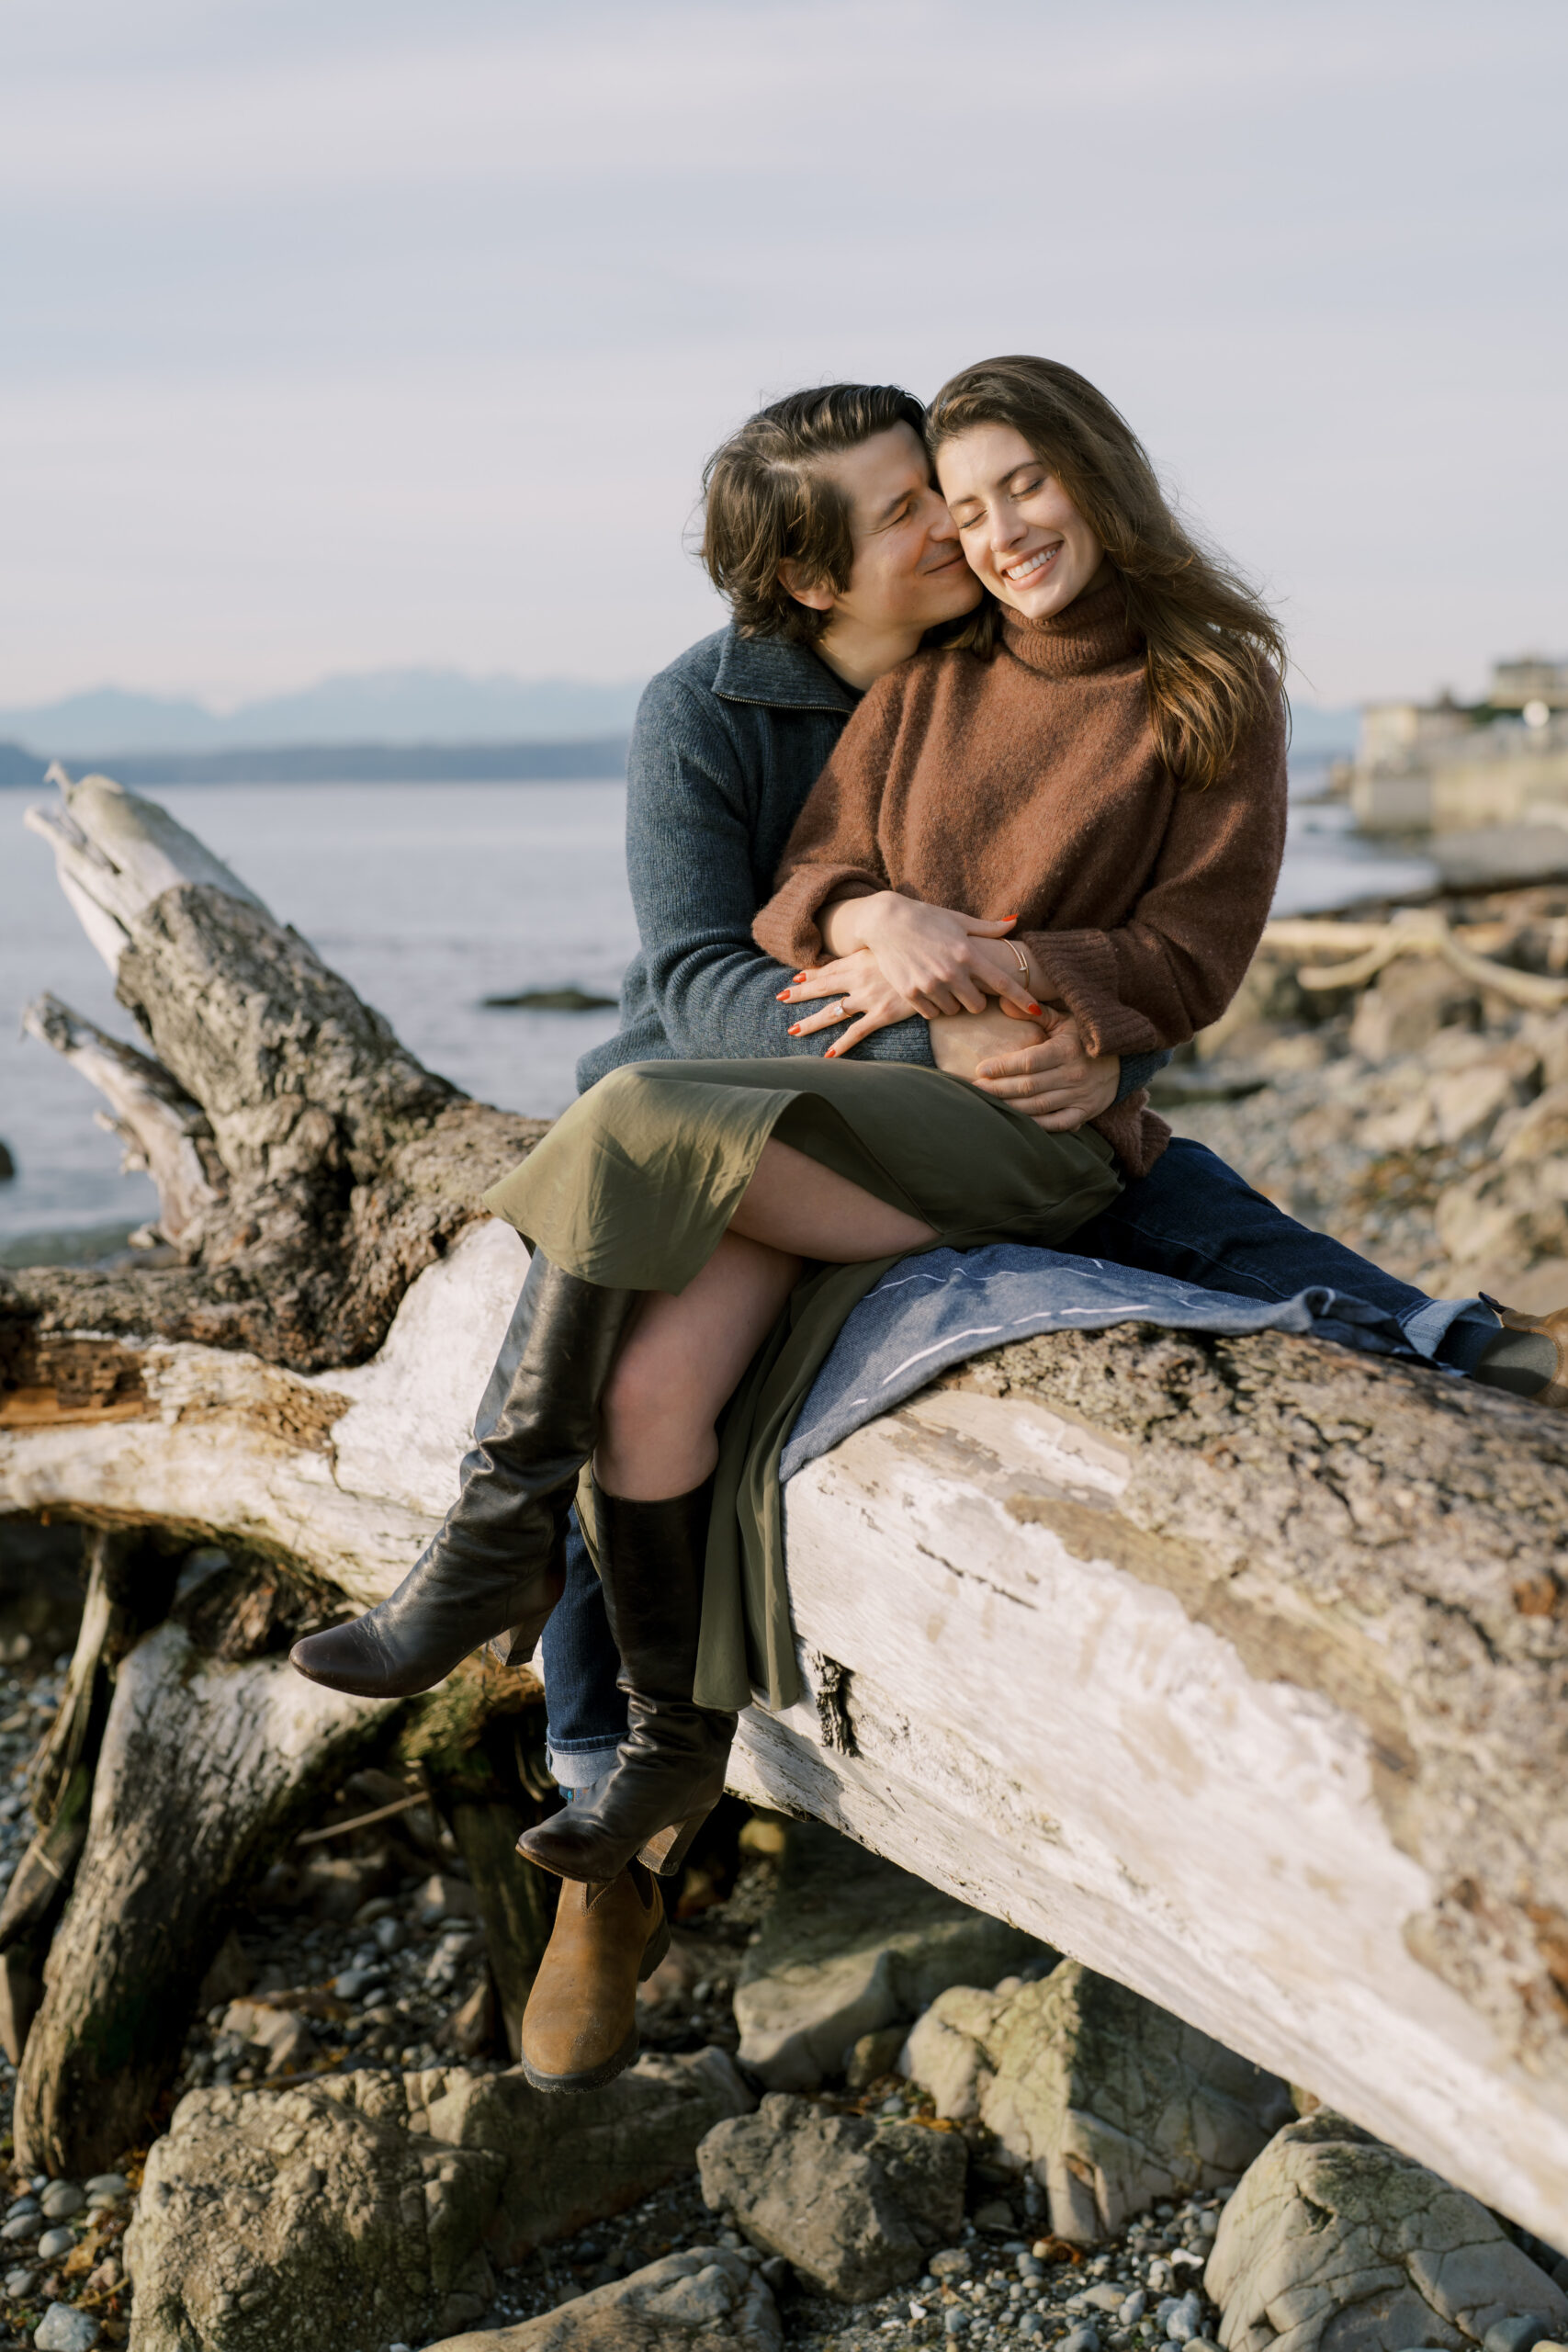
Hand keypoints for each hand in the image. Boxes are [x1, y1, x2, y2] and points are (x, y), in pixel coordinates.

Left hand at [777, 949, 917, 1056]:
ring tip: (793, 1031)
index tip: (795, 979)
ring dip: (810, 1022)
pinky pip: (856, 1032)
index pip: (828, 969)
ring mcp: (869, 998)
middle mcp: (859, 979)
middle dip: (799, 994)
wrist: (939, 966)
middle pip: (822, 988)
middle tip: (780, 998)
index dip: (810, 975)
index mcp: (859, 961)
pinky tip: (827, 1055)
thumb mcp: (889, 949)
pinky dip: (841, 1045)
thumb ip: (871, 954)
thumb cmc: (916, 954)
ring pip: (832, 1013)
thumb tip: (857, 956)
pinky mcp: (882, 1015)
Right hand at [819, 892, 1040, 1020]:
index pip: (1002, 983)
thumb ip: (988, 928)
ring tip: (941, 983)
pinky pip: (932, 1013)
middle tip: (964, 986)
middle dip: (974, 999)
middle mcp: (952, 972)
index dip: (1022, 999)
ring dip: (951, 1002)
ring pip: (953, 1011)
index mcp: (968, 953)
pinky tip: (926, 988)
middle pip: (977, 1005)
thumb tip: (1015, 922)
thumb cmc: (926, 918)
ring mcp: (930, 984)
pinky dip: (932, 1006)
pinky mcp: (911, 993)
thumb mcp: (958, 920)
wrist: (885, 921)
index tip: (1036, 1011)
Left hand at [970, 1010, 1120, 1129]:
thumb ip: (1037, 1014)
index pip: (1028, 1061)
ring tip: (986, 1104)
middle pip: (1028, 1086)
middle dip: (997, 1089)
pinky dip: (1036, 1125)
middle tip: (973, 1089)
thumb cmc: (1084, 1037)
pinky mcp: (1085, 1112)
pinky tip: (1015, 1121)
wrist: (1123, 1058)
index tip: (979, 1069)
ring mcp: (1080, 1096)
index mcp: (1066, 1050)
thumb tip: (1007, 1003)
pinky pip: (1057, 1123)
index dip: (1002, 1067)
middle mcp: (1073, 1074)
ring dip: (1010, 1107)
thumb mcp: (1065, 1020)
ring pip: (1038, 1106)